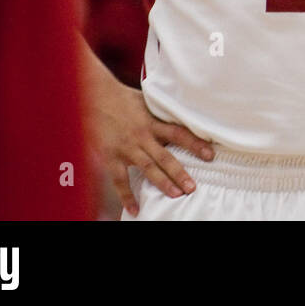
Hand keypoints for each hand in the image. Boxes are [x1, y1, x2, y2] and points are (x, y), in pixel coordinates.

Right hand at [91, 75, 214, 216]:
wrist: (94, 96)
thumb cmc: (122, 98)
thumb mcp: (147, 100)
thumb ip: (162, 112)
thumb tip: (183, 111)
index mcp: (152, 122)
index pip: (179, 133)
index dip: (195, 144)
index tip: (210, 155)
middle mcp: (142, 136)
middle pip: (165, 156)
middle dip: (180, 172)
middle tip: (192, 187)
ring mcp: (127, 148)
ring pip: (147, 168)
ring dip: (162, 182)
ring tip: (176, 195)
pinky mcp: (111, 157)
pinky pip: (120, 180)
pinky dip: (127, 196)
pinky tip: (135, 209)